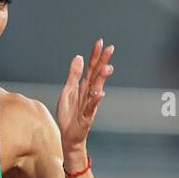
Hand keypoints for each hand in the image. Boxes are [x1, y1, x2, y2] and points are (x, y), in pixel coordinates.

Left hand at [57, 38, 113, 160]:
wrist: (68, 135)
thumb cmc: (69, 114)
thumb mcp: (68, 90)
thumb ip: (74, 75)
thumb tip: (78, 56)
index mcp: (84, 86)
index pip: (91, 67)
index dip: (95, 55)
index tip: (100, 42)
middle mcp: (89, 93)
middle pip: (97, 75)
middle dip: (103, 62)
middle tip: (110, 49)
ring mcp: (90, 104)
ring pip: (96, 89)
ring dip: (102, 79)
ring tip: (106, 68)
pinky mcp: (87, 116)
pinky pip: (92, 107)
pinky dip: (96, 100)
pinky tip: (100, 93)